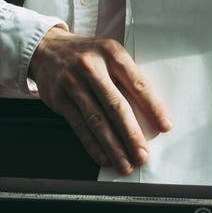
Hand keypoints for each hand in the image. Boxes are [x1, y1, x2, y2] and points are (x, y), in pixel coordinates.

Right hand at [29, 26, 171, 173]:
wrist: (46, 48)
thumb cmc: (88, 56)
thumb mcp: (109, 55)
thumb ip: (127, 78)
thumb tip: (150, 115)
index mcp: (112, 53)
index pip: (137, 83)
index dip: (153, 107)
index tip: (165, 126)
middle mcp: (92, 66)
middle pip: (116, 106)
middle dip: (132, 135)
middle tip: (142, 155)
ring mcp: (73, 82)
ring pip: (97, 121)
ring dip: (113, 147)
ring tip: (125, 164)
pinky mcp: (59, 98)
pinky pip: (79, 126)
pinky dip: (93, 145)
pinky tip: (104, 158)